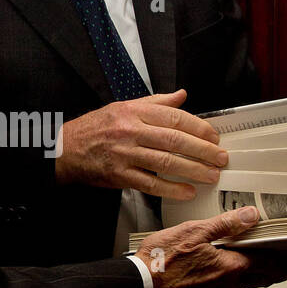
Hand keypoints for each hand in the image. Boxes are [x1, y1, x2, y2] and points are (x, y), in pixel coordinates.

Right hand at [55, 88, 227, 199]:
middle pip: (175, 140)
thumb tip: (182, 96)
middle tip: (220, 159)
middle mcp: (131, 131)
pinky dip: (171, 189)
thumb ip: (155, 102)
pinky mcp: (119, 175)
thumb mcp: (124, 106)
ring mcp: (125, 154)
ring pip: (166, 162)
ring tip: (210, 175)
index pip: (175, 118)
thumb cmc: (95, 128)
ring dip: (193, 170)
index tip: (214, 137)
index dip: (199, 128)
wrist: (65, 149)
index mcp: (135, 111)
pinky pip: (150, 183)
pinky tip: (187, 191)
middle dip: (203, 151)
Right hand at [135, 207, 286, 287]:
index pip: (273, 264)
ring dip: (252, 274)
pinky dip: (229, 282)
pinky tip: (218, 272)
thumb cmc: (159, 262)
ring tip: (251, 260)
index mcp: (231, 268)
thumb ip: (225, 224)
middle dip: (278, 268)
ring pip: (245, 286)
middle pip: (265, 278)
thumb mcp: (193, 232)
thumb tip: (251, 216)